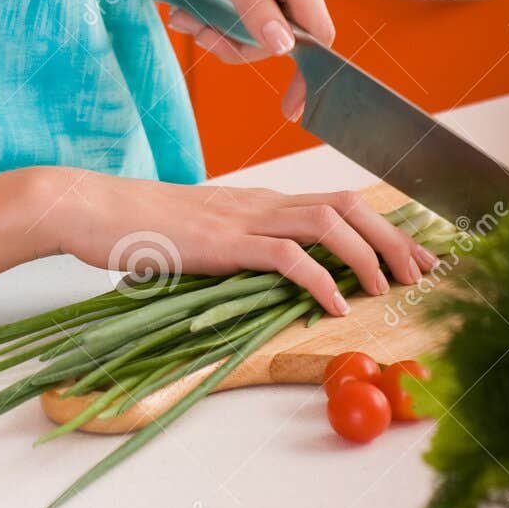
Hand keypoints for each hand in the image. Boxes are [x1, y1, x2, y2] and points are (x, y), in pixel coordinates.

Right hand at [29, 170, 438, 317]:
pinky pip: (287, 256)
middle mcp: (257, 203)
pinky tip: (335, 305)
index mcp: (254, 202)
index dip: (382, 227)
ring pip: (328, 221)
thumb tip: (262, 287)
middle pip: (347, 204)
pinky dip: (320, 280)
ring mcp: (240, 218)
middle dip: (393, 237)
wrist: (86, 208)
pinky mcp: (221, 240)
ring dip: (368, 255)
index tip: (412, 257)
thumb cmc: (130, 228)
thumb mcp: (194, 241)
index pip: (334, 202)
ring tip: (388, 288)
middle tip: (423, 271)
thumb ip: (231, 256)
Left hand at [145, 0, 334, 119]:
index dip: (307, 73)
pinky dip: (233, 7)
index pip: (319, 33)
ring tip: (184, 9)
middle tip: (187, 25)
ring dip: (227, 24)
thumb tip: (285, 48)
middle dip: (236, 39)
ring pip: (273, 18)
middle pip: (287, 31)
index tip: (292, 109)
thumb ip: (249, 5)